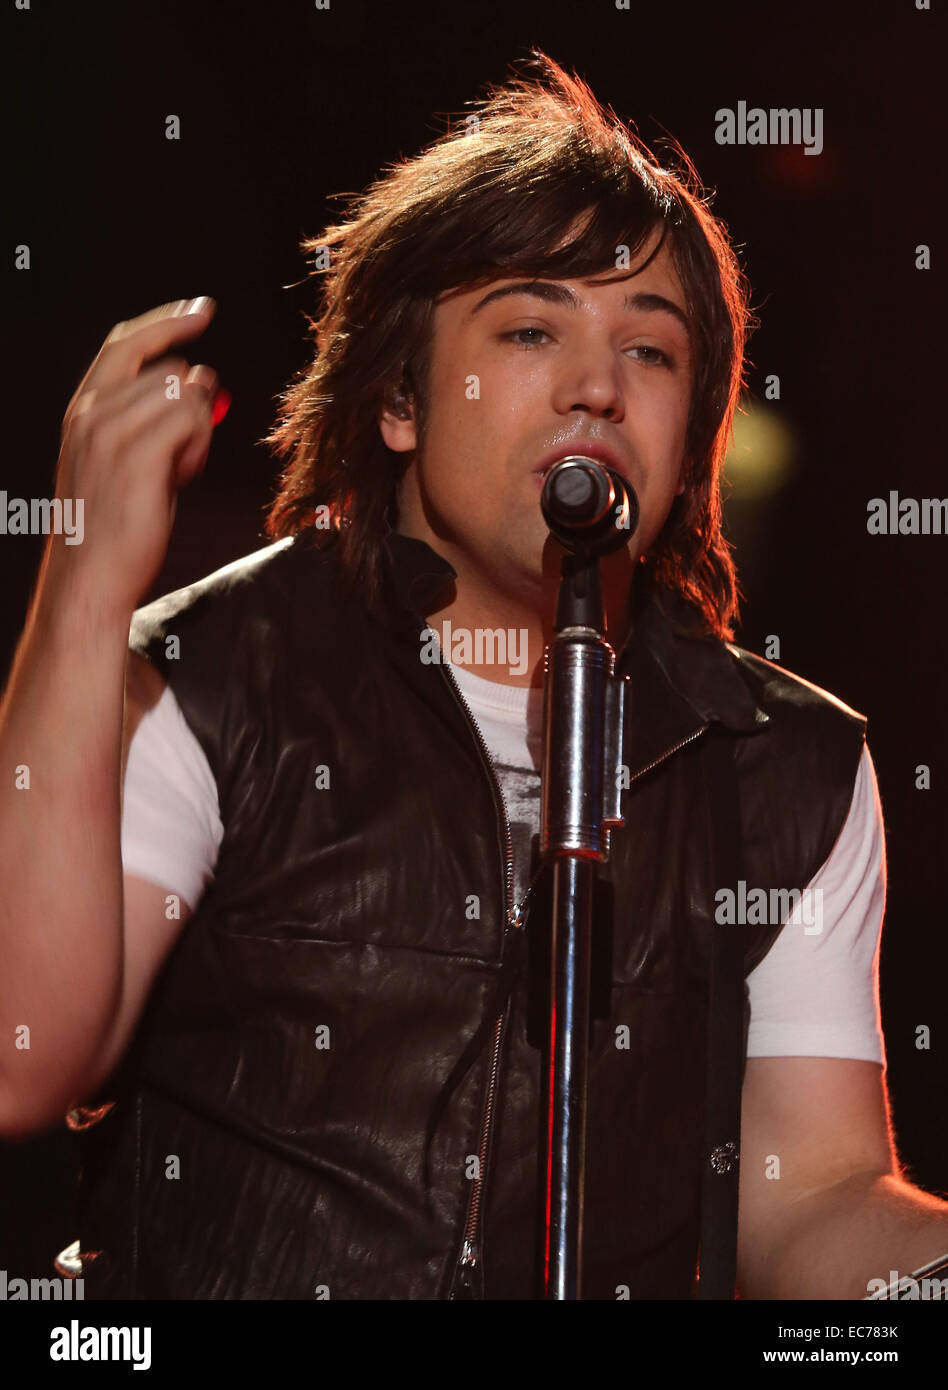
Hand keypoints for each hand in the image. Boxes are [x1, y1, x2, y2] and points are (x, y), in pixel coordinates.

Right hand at [43, 296, 221, 614]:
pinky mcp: (137, 453)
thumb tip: (203, 384)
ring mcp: (111, 431)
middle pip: (168, 368)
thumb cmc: (111, 529)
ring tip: (178, 472)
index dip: (166, 321)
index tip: (201, 310)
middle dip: (193, 401)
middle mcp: (91, 412)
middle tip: (187, 451)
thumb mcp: (126, 462)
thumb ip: (155, 422)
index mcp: (83, 410)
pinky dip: (199, 446)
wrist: (89, 576)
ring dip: (198, 431)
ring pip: (185, 392)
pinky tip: (183, 475)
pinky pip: (191, 418)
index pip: (126, 343)